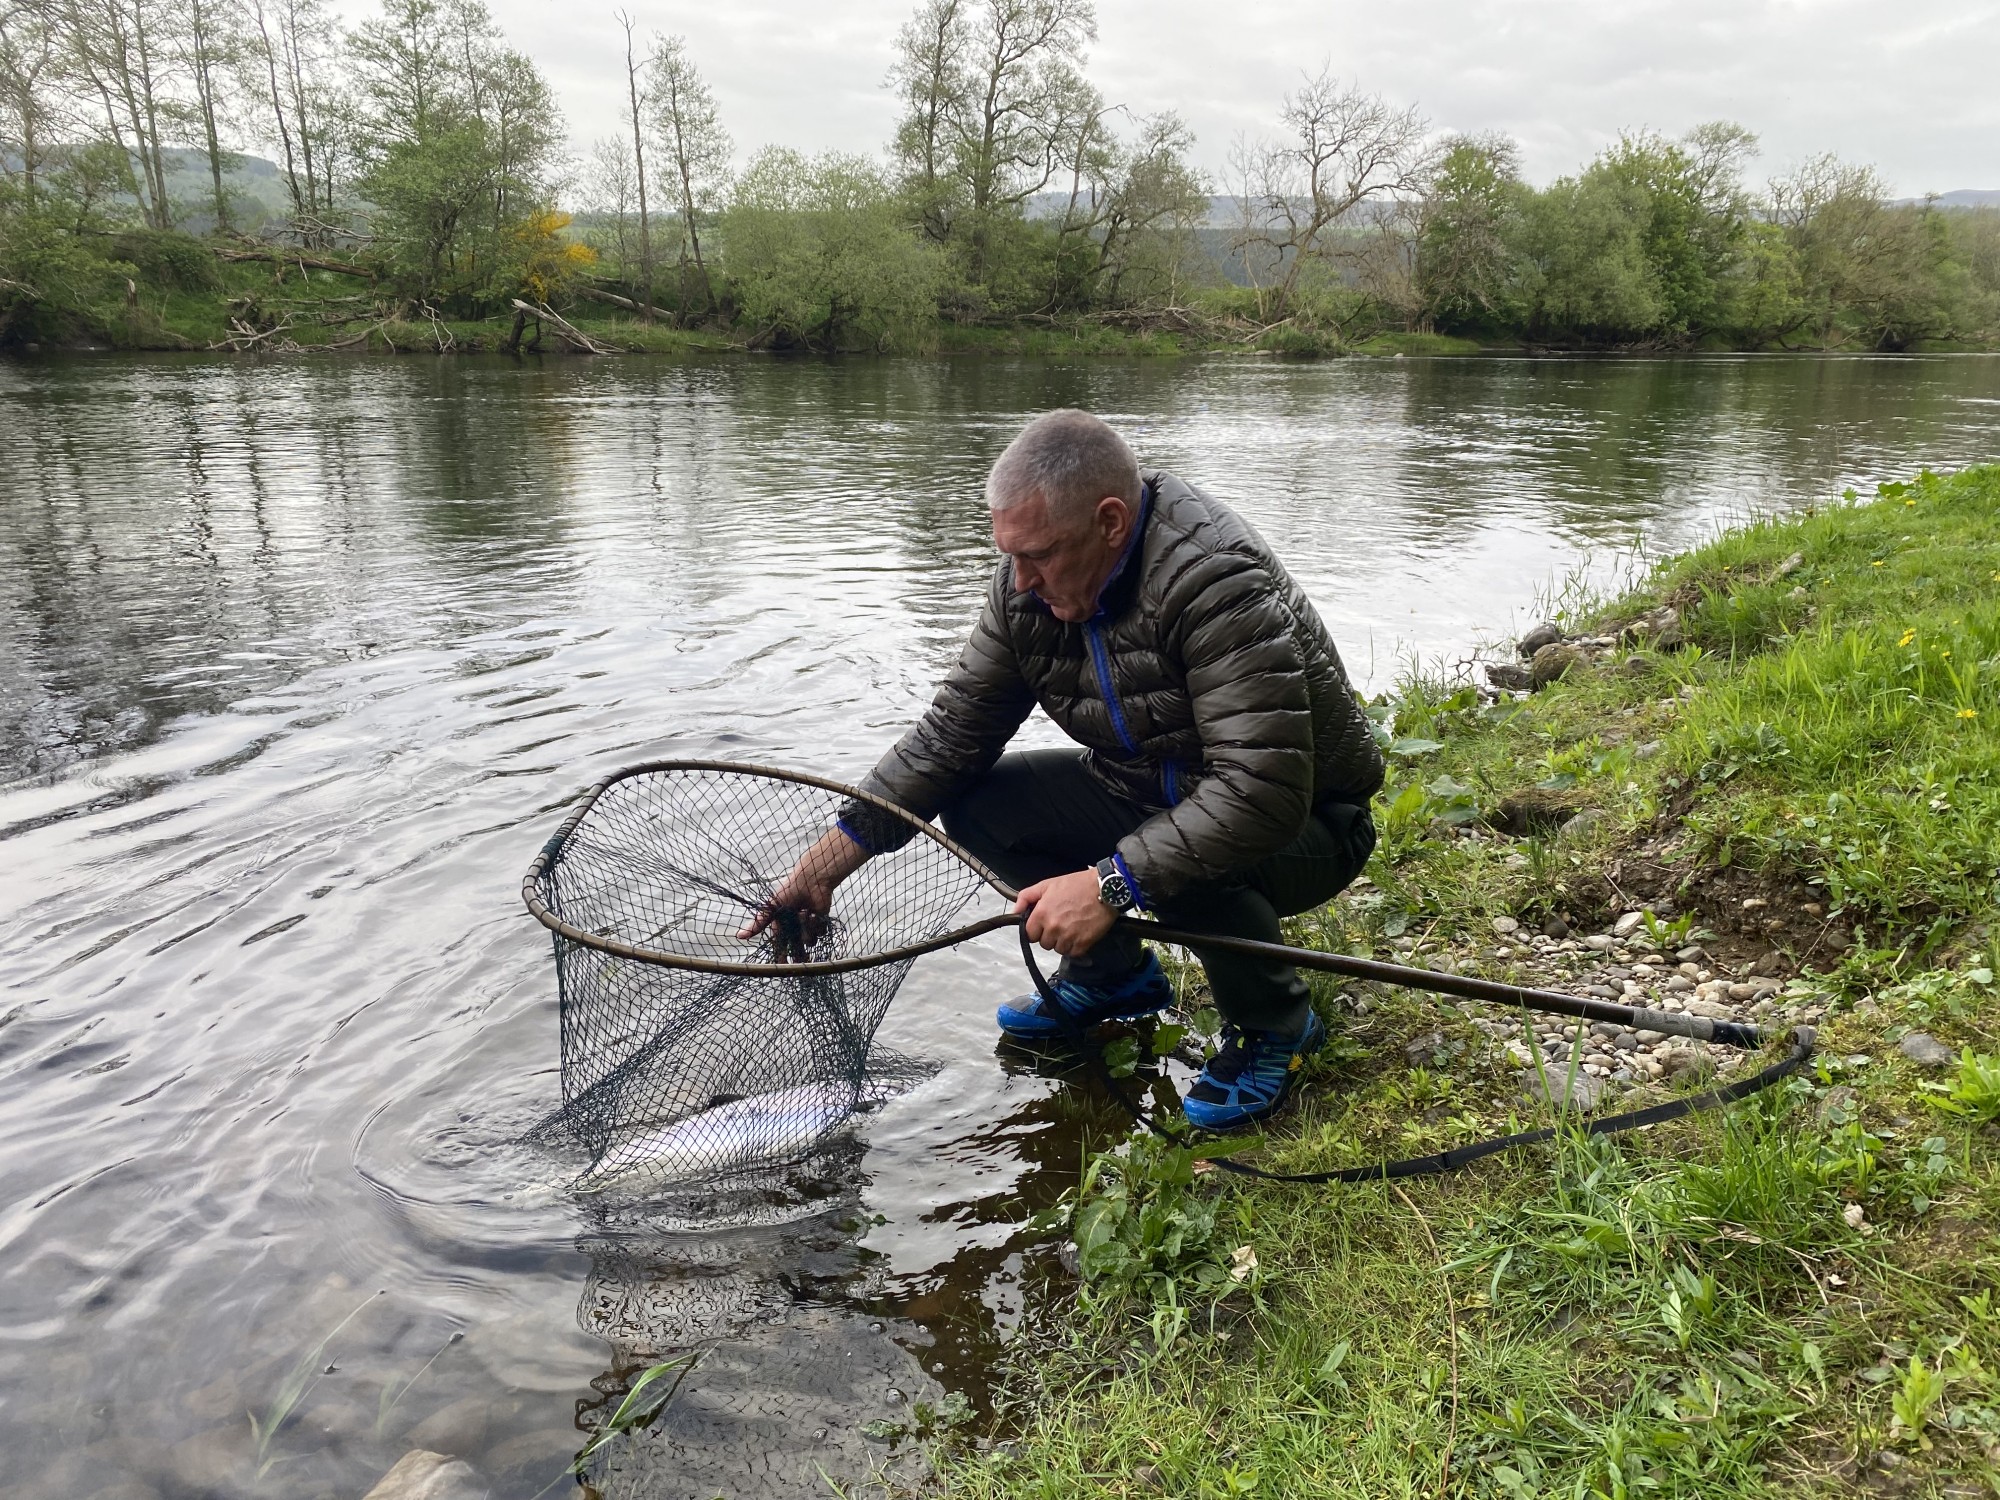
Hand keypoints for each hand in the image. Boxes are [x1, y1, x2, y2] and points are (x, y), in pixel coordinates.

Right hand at [738, 827, 868, 957]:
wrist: (810, 881)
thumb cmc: (788, 891)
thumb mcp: (770, 908)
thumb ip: (758, 924)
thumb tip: (739, 936)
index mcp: (782, 926)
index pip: (780, 946)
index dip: (781, 958)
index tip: (782, 968)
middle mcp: (795, 929)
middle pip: (797, 950)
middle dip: (799, 956)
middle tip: (802, 963)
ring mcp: (807, 927)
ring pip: (809, 941)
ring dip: (807, 929)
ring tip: (804, 912)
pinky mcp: (820, 923)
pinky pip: (820, 933)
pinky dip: (815, 924)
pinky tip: (812, 912)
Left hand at [1015, 868, 1119, 957]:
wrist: (1105, 888)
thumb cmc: (1078, 885)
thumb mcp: (1048, 884)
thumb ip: (1027, 897)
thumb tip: (1015, 911)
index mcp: (1041, 914)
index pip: (1029, 935)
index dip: (1036, 930)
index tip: (1044, 925)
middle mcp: (1053, 927)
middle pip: (1044, 944)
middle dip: (1050, 936)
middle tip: (1061, 924)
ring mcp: (1068, 937)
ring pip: (1058, 950)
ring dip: (1063, 942)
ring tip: (1072, 927)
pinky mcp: (1083, 943)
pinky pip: (1073, 953)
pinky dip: (1076, 947)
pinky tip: (1080, 933)